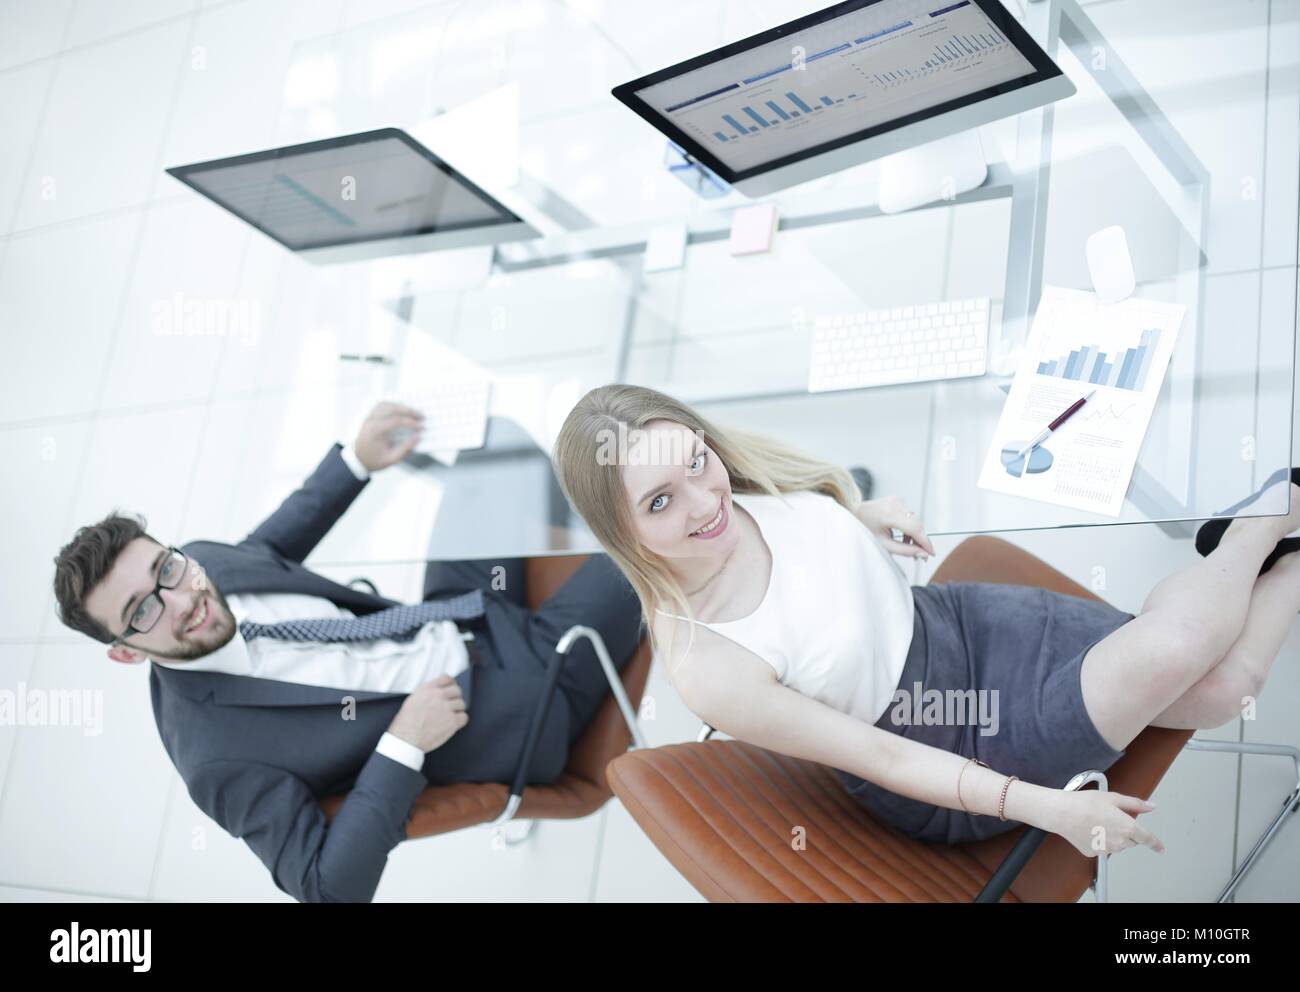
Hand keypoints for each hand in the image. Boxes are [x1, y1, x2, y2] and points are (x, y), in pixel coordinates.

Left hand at [354, 401, 423, 471]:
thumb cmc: (373, 460)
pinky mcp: (369, 417)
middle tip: (420, 415)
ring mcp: (369, 417)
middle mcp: (371, 421)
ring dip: (400, 406)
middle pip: (392, 408)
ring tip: (412, 412)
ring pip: (386, 404)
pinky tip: (400, 409)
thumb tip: (417, 437)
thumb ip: (405, 448)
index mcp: (375, 431)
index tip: (420, 426)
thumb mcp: (391, 459)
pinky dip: (392, 405)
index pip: (396, 421)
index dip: (410, 422)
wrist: (357, 460)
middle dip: (408, 410)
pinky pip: (380, 406)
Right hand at [388, 676, 467, 751]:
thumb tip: (438, 692)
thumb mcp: (412, 700)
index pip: (447, 678)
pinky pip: (464, 717)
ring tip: (448, 717)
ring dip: (457, 710)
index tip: (451, 689)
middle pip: (457, 691)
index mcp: (428, 688)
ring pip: (461, 704)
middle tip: (450, 705)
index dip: (450, 684)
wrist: (406, 739)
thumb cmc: (406, 722)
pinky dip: (460, 721)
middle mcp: (439, 696)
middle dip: (454, 698)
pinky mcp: (452, 721)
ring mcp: (447, 708)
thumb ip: (427, 693)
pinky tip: (453, 724)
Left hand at [855, 496, 934, 559]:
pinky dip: (910, 526)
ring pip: (915, 520)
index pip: (914, 528)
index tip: (932, 553)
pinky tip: (903, 535)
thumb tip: (924, 555)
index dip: (925, 542)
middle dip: (921, 540)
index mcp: (888, 515)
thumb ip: (904, 550)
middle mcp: (894, 504)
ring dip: (915, 534)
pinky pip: (910, 515)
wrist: (854, 514)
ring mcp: (896, 499)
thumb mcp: (883, 544)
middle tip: (919, 555)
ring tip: (907, 545)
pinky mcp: (897, 499)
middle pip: (917, 524)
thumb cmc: (866, 530)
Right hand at [1048, 789, 1163, 857]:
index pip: (1148, 839)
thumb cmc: (1085, 803)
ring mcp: (1107, 850)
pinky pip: (1102, 848)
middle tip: (1111, 817)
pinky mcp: (1093, 853)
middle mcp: (1120, 842)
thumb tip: (1151, 807)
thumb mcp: (1113, 797)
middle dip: (1126, 832)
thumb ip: (1135, 804)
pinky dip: (1099, 840)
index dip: (1156, 844)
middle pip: (1131, 841)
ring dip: (1113, 836)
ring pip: (1117, 845)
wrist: (1062, 813)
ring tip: (1096, 821)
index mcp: (1128, 828)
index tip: (1160, 848)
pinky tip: (1088, 829)